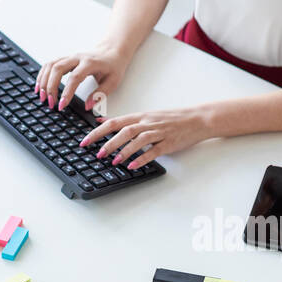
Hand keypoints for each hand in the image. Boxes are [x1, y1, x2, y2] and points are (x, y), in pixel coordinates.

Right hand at [35, 44, 128, 111]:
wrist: (112, 50)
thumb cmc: (113, 66)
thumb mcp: (113, 81)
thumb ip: (100, 94)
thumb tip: (88, 107)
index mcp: (90, 63)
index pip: (74, 77)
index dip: (67, 92)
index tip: (62, 105)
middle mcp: (77, 58)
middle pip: (57, 69)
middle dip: (50, 87)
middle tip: (50, 102)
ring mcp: (70, 57)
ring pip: (51, 65)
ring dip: (43, 80)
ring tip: (41, 96)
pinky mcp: (65, 59)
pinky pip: (50, 64)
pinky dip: (42, 75)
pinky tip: (40, 86)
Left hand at [79, 108, 210, 167]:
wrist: (196, 119)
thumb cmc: (170, 119)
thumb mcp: (145, 116)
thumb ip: (125, 120)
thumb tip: (102, 121)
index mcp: (140, 116)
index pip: (114, 122)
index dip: (98, 131)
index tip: (84, 141)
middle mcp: (147, 122)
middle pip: (124, 130)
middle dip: (108, 142)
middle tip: (96, 153)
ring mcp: (158, 132)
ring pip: (137, 139)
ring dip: (124, 150)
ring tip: (112, 160)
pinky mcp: (169, 143)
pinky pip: (154, 151)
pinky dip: (142, 158)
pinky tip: (133, 165)